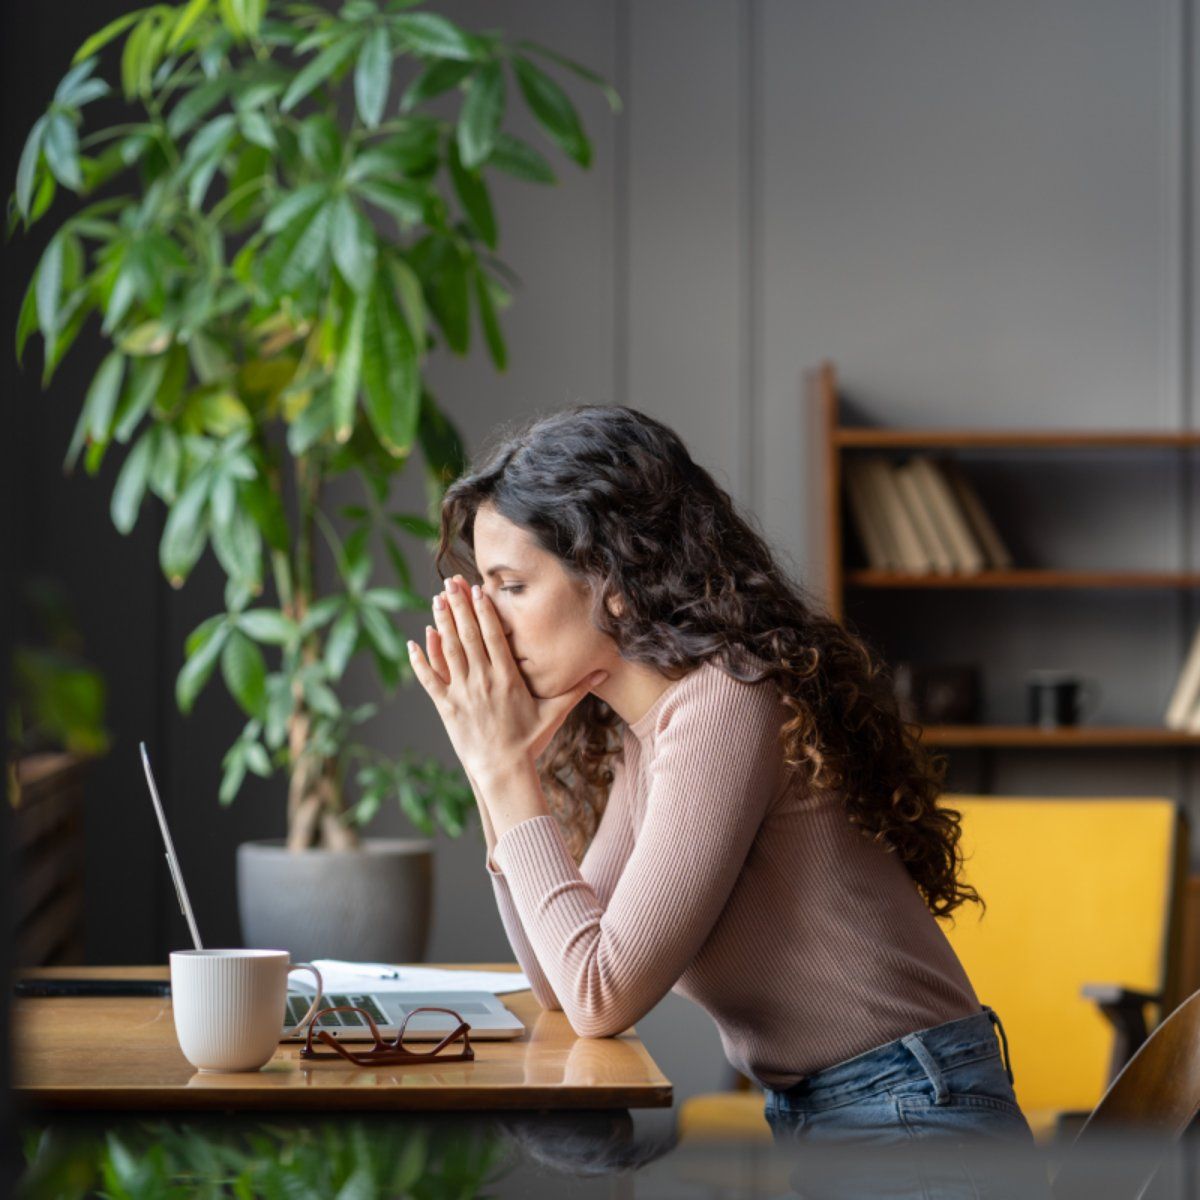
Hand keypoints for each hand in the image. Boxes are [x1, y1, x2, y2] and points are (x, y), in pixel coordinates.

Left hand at [407, 575, 606, 780]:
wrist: (503, 772)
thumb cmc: (529, 742)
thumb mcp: (554, 713)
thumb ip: (575, 689)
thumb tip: (603, 672)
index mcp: (508, 677)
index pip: (494, 635)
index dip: (484, 611)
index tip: (478, 589)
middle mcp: (483, 680)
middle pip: (468, 635)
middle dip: (460, 606)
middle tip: (451, 582)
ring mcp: (462, 693)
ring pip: (449, 651)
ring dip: (441, 623)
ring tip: (436, 600)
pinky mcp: (447, 708)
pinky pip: (430, 679)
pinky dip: (421, 660)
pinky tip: (414, 641)